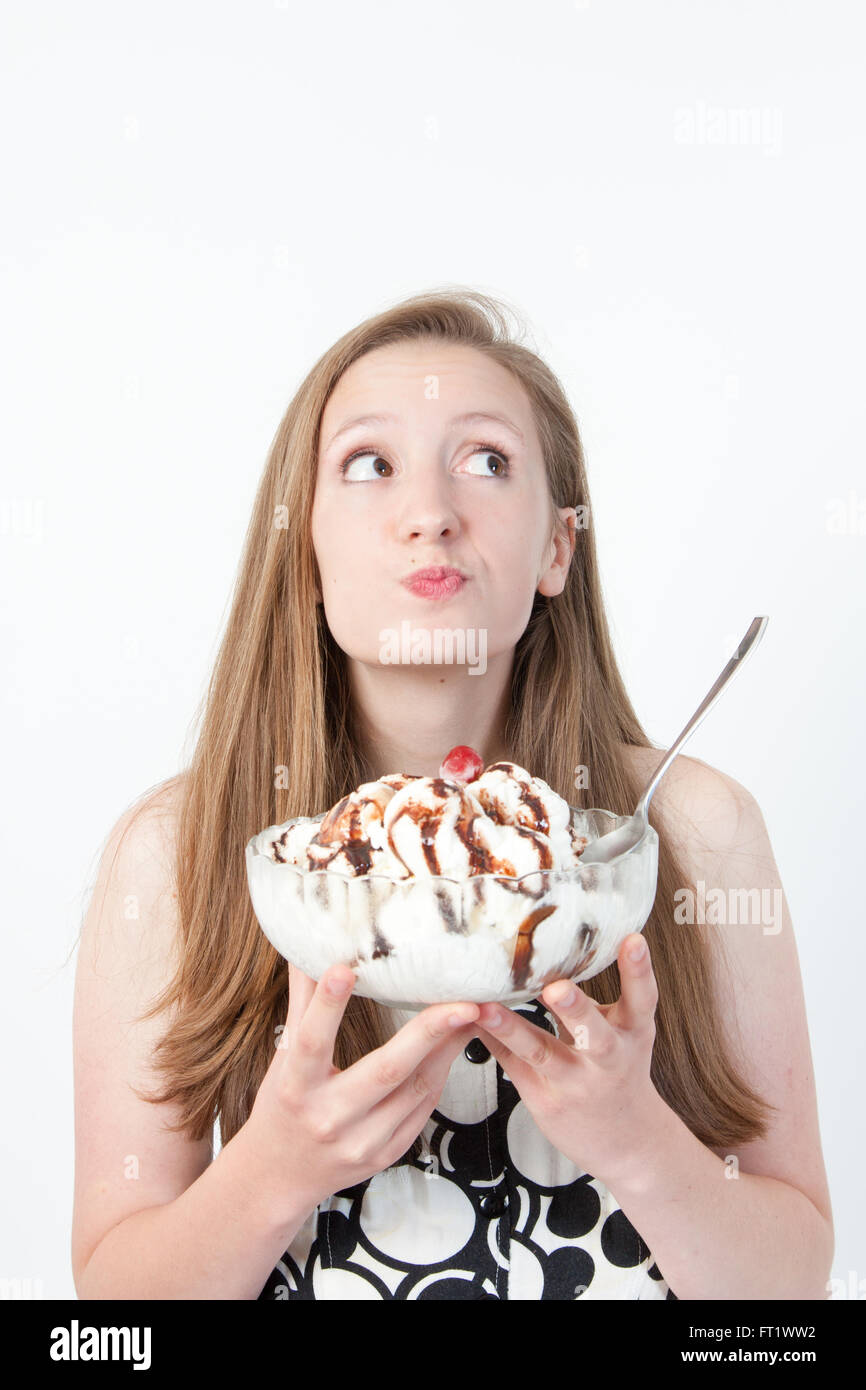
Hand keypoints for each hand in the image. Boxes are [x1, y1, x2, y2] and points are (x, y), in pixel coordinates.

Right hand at [246, 962, 480, 1214]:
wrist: (280, 1177)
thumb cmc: (282, 1105)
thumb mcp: (284, 1058)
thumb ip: (302, 1003)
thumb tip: (303, 950)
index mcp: (296, 1087)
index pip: (311, 1041)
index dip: (327, 1006)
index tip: (344, 968)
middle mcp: (329, 1117)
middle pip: (385, 1070)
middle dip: (428, 1033)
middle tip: (463, 1002)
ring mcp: (362, 1141)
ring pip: (416, 1089)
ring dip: (448, 1050)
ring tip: (472, 1014)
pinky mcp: (386, 1153)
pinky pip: (422, 1109)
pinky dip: (440, 1075)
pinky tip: (454, 1047)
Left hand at [472, 933, 667, 1186]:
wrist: (627, 1141)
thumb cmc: (618, 1070)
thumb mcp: (623, 1031)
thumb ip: (597, 998)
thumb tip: (559, 948)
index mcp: (632, 1033)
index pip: (643, 998)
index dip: (639, 969)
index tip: (632, 939)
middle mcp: (608, 1059)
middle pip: (594, 1034)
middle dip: (575, 1009)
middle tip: (556, 988)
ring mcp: (576, 1083)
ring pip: (541, 1052)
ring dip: (511, 1029)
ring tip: (485, 1009)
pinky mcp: (547, 1100)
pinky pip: (514, 1064)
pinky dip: (492, 1041)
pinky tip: (470, 1022)